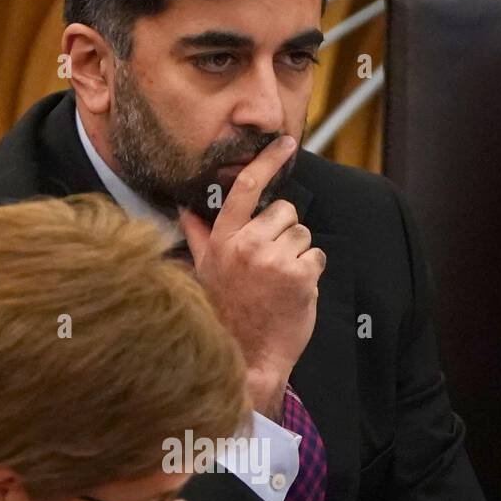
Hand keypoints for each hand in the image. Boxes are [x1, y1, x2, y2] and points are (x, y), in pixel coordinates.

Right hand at [177, 136, 325, 412]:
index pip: (247, 187)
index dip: (268, 160)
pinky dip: (311, 274)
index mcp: (224, 240)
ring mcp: (275, 260)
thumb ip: (200, 237)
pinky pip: (317, 258)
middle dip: (285, 232)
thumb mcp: (205, 272)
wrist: (248, 358)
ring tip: (280, 281)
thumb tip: (183, 209)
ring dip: (299, 255)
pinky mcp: (301, 277)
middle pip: (285, 210)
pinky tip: (294, 292)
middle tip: (272, 263)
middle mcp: (248, 245)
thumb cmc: (228, 314)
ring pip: (304, 235)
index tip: (285, 143)